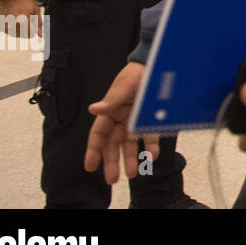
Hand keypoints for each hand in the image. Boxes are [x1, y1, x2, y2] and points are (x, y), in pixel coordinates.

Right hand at [0, 0, 42, 37]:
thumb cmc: (24, 1)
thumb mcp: (35, 10)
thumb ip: (38, 24)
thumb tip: (41, 35)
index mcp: (23, 21)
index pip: (31, 34)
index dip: (34, 29)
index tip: (33, 23)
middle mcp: (12, 25)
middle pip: (24, 35)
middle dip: (28, 28)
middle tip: (26, 17)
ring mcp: (5, 26)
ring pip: (17, 34)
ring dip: (20, 29)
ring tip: (20, 17)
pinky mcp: (0, 26)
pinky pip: (9, 32)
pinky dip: (13, 27)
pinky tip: (14, 19)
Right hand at [84, 62, 158, 183]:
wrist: (155, 65)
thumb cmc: (134, 74)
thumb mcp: (123, 86)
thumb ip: (111, 100)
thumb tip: (93, 109)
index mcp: (109, 112)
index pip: (98, 135)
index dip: (93, 151)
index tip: (90, 166)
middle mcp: (121, 119)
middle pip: (113, 144)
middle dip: (112, 161)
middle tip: (112, 179)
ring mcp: (135, 121)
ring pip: (130, 144)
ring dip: (130, 159)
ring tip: (133, 174)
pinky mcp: (150, 120)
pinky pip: (149, 136)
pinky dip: (150, 146)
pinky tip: (152, 155)